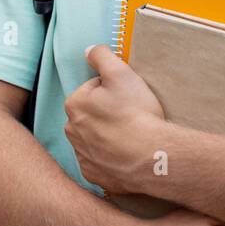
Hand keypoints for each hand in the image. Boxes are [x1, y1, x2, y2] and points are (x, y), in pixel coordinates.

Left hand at [64, 44, 168, 195]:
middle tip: (131, 116)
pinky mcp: (94, 175)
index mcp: (74, 105)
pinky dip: (111, 158)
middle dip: (107, 113)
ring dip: (108, 135)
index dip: (114, 90)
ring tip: (131, 136)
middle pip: (92, 114)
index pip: (93, 89)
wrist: (153, 157)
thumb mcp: (121, 73)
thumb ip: (101, 56)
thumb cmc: (137, 113)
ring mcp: (82, 156)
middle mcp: (71, 132)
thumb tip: (88, 50)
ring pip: (95, 138)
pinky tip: (127, 155)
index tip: (128, 98)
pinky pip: (101, 161)